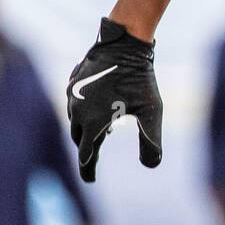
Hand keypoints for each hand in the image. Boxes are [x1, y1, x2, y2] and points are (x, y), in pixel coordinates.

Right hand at [66, 17, 162, 181]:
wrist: (124, 44)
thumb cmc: (140, 79)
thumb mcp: (151, 112)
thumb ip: (151, 141)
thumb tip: (152, 165)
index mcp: (93, 123)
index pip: (87, 155)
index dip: (89, 169)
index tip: (91, 180)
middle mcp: (77, 112)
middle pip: (79, 139)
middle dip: (87, 150)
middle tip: (95, 160)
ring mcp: (72, 96)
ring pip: (76, 121)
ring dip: (86, 130)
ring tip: (103, 134)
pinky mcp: (73, 83)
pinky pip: (75, 105)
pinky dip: (84, 113)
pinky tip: (99, 111)